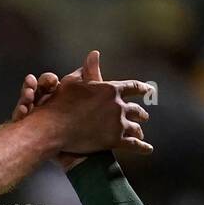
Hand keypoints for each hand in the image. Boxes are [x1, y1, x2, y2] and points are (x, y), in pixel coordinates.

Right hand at [13, 70, 81, 169]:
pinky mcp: (30, 127)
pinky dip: (20, 112)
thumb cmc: (81, 126)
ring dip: (24, 97)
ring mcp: (36, 115)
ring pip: (25, 102)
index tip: (50, 82)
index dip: (47, 81)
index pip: (48, 83)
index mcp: (57, 95)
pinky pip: (20, 118)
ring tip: (26, 99)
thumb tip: (94, 53)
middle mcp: (44, 103)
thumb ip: (90, 78)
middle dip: (32, 86)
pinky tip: (22, 112)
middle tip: (31, 88)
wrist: (74, 156)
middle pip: (34, 90)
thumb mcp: (87, 99)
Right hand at [27, 50, 152, 157]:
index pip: (133, 87)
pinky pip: (135, 145)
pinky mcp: (115, 141)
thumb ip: (87, 69)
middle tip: (143, 116)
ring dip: (139, 130)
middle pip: (136, 110)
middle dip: (140, 113)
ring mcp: (118, 124)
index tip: (148, 91)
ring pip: (136, 127)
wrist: (54, 128)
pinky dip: (143, 147)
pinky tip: (148, 149)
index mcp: (111, 89)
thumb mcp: (72, 81)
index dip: (142, 89)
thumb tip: (94, 55)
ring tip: (140, 133)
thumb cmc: (60, 103)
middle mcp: (118, 106)